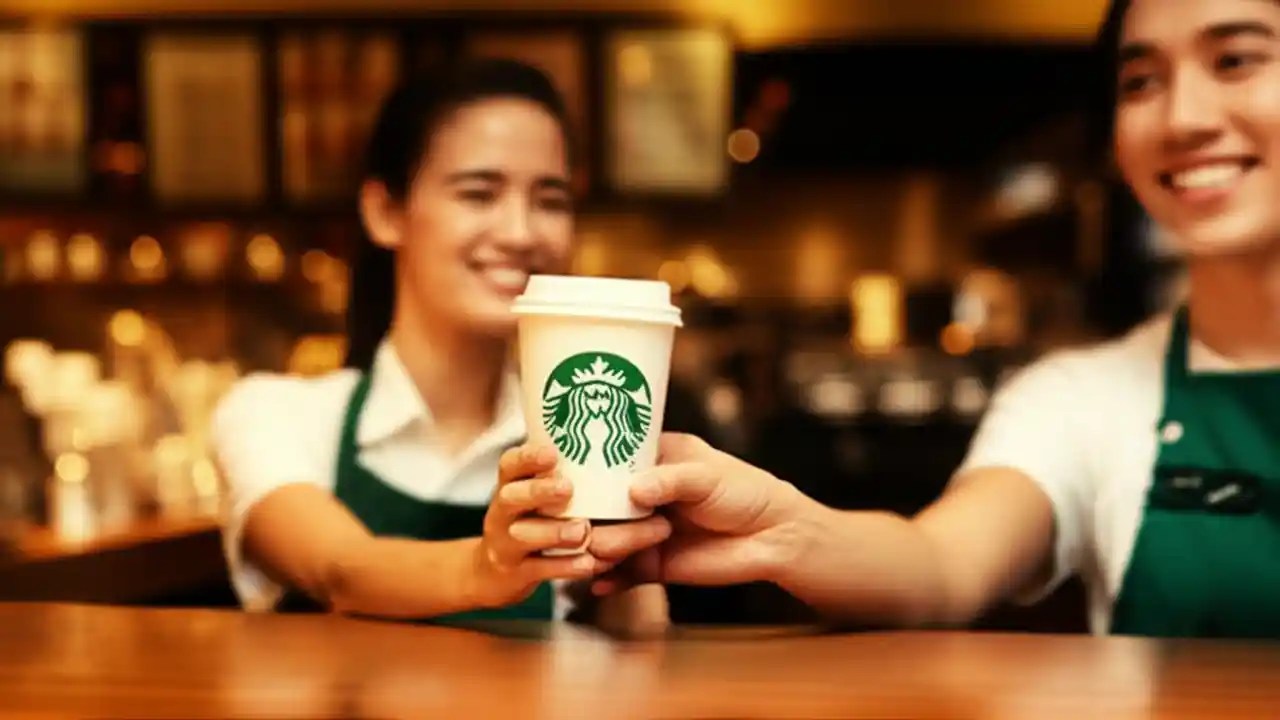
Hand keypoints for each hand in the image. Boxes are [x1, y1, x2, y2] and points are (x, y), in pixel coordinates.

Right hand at [476, 444, 671, 609]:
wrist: (490, 573)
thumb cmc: (528, 522)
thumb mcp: (532, 497)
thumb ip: (557, 475)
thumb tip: (607, 445)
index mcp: (509, 486)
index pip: (510, 465)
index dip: (527, 457)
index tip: (552, 453)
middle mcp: (502, 513)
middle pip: (511, 497)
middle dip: (538, 491)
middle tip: (568, 488)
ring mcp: (505, 544)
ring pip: (524, 536)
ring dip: (555, 532)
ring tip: (582, 531)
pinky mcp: (516, 574)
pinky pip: (539, 570)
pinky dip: (564, 567)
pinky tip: (588, 563)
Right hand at [592, 433, 814, 594]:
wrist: (774, 537)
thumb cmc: (745, 491)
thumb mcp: (708, 475)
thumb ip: (670, 480)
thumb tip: (634, 490)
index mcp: (650, 459)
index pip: (605, 461)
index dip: (587, 471)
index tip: (573, 482)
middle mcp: (639, 494)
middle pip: (597, 504)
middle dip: (593, 517)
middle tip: (592, 526)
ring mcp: (642, 529)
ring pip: (605, 539)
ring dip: (608, 546)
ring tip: (623, 549)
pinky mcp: (651, 564)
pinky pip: (619, 574)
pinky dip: (607, 580)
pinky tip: (603, 582)